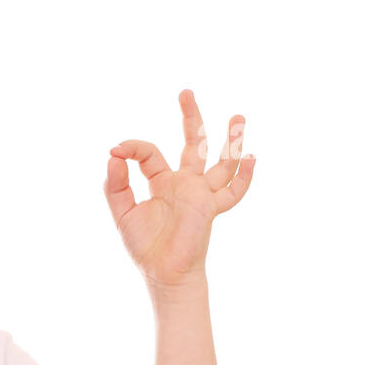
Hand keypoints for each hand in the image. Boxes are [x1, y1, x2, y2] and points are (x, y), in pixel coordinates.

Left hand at [103, 89, 255, 289]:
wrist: (163, 273)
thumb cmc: (144, 245)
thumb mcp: (122, 213)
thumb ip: (116, 186)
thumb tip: (112, 155)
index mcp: (161, 181)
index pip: (149, 153)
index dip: (132, 147)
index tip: (116, 149)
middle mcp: (183, 183)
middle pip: (193, 143)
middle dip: (190, 118)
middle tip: (186, 92)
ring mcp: (200, 194)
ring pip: (220, 163)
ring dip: (231, 141)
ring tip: (239, 116)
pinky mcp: (210, 209)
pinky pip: (231, 193)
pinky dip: (243, 178)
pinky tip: (252, 159)